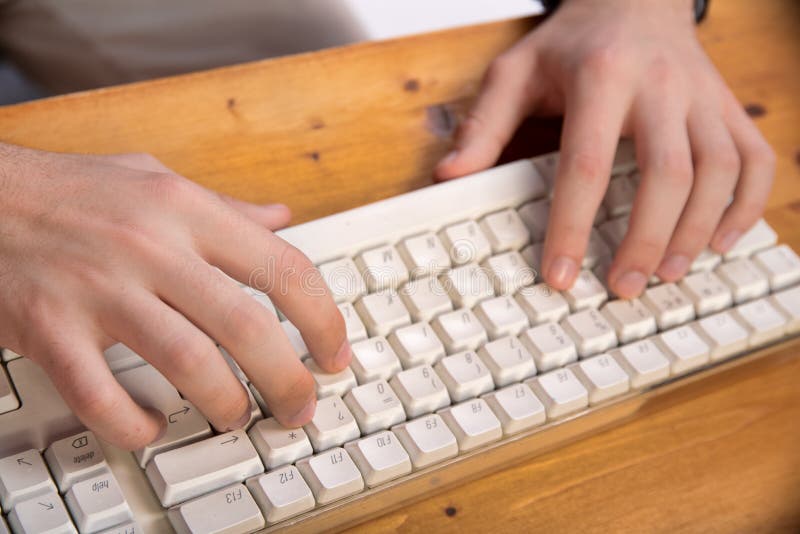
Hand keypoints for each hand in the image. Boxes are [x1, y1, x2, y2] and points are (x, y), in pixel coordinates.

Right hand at [0, 143, 349, 448]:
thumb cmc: (70, 190)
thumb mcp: (156, 179)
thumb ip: (224, 206)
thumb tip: (281, 218)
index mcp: (185, 211)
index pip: (283, 268)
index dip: (323, 320)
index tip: (334, 353)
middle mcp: (150, 248)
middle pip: (247, 327)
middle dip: (289, 379)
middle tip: (300, 407)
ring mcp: (99, 291)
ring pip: (189, 364)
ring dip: (226, 404)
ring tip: (237, 415)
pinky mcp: (50, 331)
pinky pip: (102, 397)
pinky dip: (135, 425)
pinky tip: (152, 427)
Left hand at [435, 0, 774, 297]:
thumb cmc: (573, 42)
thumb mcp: (516, 71)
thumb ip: (484, 125)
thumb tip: (448, 178)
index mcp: (601, 77)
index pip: (587, 163)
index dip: (573, 226)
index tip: (561, 274)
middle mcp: (660, 86)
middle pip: (667, 173)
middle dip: (646, 239)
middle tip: (622, 288)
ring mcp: (702, 96)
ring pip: (718, 171)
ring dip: (695, 231)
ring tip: (665, 275)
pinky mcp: (727, 107)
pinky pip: (754, 159)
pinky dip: (746, 205)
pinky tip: (718, 241)